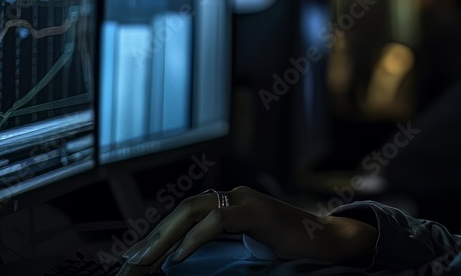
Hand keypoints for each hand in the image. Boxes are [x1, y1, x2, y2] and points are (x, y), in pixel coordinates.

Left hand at [115, 186, 377, 274]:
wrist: (329, 243)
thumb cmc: (291, 249)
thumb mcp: (248, 249)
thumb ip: (220, 250)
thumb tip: (180, 263)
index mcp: (229, 205)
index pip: (184, 216)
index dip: (158, 236)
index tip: (135, 260)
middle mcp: (234, 197)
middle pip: (183, 210)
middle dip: (153, 237)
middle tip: (131, 262)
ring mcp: (246, 201)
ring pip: (194, 210)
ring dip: (166, 236)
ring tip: (146, 260)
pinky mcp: (258, 211)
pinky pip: (219, 220)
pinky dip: (195, 238)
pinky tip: (181, 256)